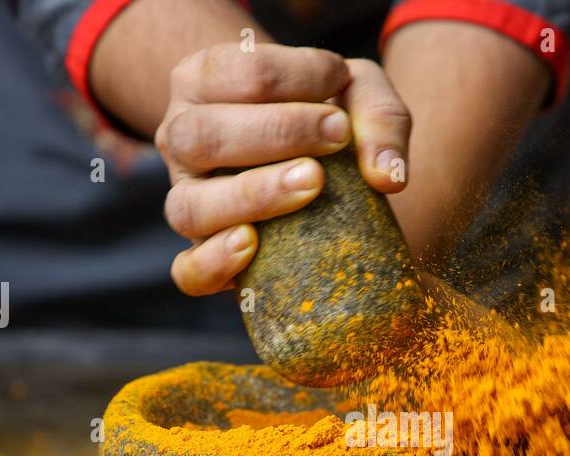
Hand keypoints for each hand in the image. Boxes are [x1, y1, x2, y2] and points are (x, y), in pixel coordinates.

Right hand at [156, 43, 410, 295]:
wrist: (313, 163)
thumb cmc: (325, 116)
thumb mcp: (355, 95)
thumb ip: (378, 116)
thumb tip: (388, 176)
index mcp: (202, 83)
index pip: (234, 72)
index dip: (293, 74)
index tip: (340, 80)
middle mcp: (181, 140)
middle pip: (201, 136)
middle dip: (276, 131)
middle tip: (337, 134)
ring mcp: (187, 200)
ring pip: (190, 206)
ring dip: (253, 194)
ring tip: (311, 183)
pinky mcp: (200, 255)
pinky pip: (188, 271)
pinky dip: (215, 262)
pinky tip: (252, 246)